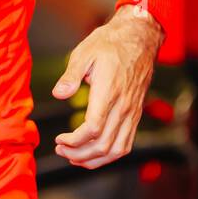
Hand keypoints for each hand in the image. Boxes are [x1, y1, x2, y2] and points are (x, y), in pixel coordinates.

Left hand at [51, 5, 164, 169]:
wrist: (139, 38)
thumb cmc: (110, 43)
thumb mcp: (85, 52)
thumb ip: (71, 76)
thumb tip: (58, 93)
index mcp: (109, 92)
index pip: (93, 129)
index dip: (74, 140)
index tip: (59, 139)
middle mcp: (123, 106)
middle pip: (102, 144)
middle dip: (78, 153)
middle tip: (61, 149)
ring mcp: (132, 112)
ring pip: (116, 150)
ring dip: (94, 160)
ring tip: (74, 156)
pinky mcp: (135, 114)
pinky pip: (126, 143)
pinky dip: (109, 155)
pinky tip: (94, 154)